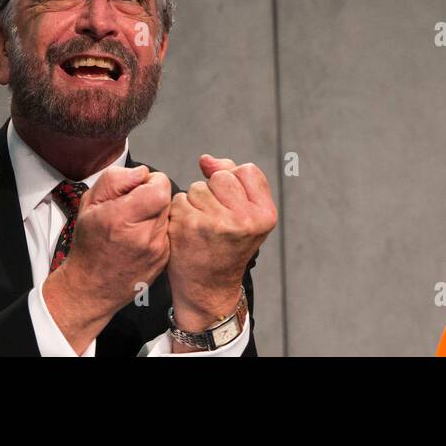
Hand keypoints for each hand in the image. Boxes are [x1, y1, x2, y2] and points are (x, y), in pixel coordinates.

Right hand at [43, 163, 170, 351]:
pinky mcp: (165, 258)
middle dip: (152, 195)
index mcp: (120, 218)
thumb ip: (115, 180)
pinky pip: (168, 232)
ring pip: (168, 214)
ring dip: (156, 212)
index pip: (160, 186)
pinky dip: (157, 229)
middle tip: (134, 205)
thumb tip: (141, 173)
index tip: (137, 188)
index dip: (150, 181)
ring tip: (136, 222)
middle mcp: (143, 236)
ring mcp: (157, 249)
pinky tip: (140, 237)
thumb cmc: (89, 245)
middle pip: (166, 198)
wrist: (92, 287)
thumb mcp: (89, 204)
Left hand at [166, 155, 277, 332]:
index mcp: (265, 215)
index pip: (246, 170)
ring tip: (203, 226)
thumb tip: (205, 159)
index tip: (234, 206)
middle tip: (217, 219)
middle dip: (214, 192)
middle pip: (221, 177)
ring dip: (195, 202)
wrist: (208, 286)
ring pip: (197, 187)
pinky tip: (188, 231)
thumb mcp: (247, 214)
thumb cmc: (228, 245)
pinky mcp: (189, 226)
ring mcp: (215, 223)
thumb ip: (232, 178)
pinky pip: (180, 200)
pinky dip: (180, 212)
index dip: (236, 183)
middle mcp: (244, 220)